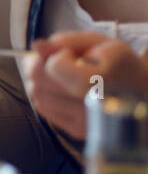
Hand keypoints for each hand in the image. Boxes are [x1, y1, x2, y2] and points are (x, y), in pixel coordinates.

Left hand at [22, 31, 147, 140]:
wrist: (141, 93)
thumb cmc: (118, 63)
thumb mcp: (99, 43)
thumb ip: (67, 41)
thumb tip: (37, 45)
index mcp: (102, 80)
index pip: (54, 67)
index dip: (56, 56)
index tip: (71, 55)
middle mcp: (93, 106)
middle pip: (38, 81)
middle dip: (39, 66)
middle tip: (57, 61)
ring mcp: (85, 123)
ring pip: (36, 96)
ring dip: (39, 81)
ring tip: (60, 75)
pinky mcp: (78, 132)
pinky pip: (43, 109)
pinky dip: (45, 95)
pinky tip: (61, 89)